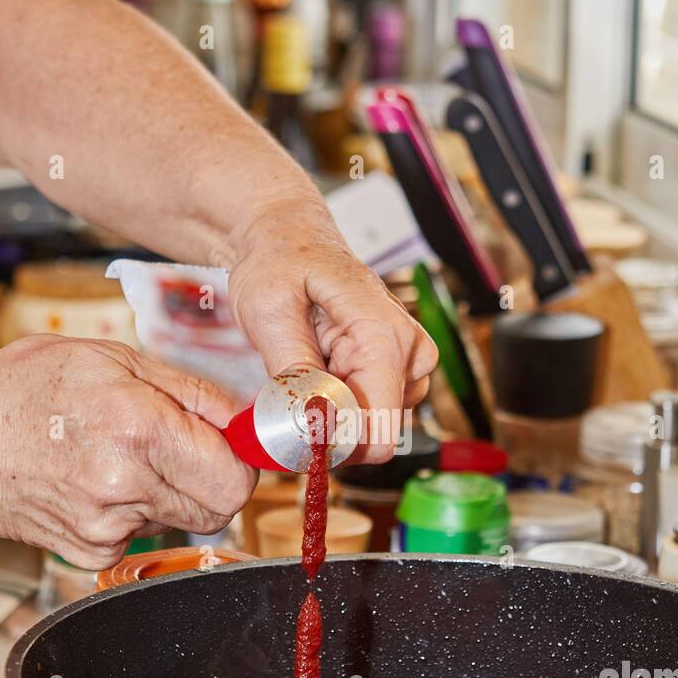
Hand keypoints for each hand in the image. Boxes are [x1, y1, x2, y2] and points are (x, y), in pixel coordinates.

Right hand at [0, 335, 255, 568]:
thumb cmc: (22, 389)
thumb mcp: (112, 359)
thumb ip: (189, 391)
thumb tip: (242, 418)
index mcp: (139, 428)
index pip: (236, 476)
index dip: (241, 459)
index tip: (232, 444)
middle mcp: (127, 483)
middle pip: (221, 507)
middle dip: (216, 478)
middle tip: (187, 449)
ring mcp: (108, 526)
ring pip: (185, 520)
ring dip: (174, 492)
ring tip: (127, 456)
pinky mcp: (92, 553)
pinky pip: (145, 535)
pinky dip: (137, 511)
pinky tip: (99, 481)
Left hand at [228, 194, 437, 462]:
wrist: (287, 237)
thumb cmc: (278, 261)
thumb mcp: (268, 310)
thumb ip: (292, 370)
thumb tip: (310, 424)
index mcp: (383, 334)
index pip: (381, 427)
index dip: (335, 441)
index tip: (294, 424)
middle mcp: (409, 349)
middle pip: (378, 431)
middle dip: (331, 421)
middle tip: (294, 379)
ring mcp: (409, 360)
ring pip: (375, 425)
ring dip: (335, 409)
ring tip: (307, 362)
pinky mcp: (400, 368)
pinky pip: (373, 410)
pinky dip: (341, 400)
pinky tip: (321, 364)